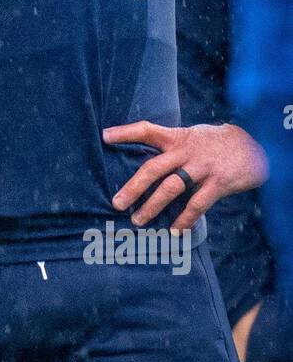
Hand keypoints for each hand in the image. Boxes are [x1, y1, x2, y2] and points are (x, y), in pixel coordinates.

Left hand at [103, 120, 268, 232]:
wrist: (254, 146)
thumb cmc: (214, 144)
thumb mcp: (191, 136)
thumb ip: (170, 147)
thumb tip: (144, 165)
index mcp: (177, 138)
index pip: (148, 130)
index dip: (126, 132)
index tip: (105, 136)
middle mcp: (187, 152)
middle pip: (154, 168)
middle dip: (133, 187)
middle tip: (117, 203)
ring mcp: (202, 168)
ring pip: (172, 188)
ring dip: (152, 206)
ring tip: (138, 221)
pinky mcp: (218, 184)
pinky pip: (197, 205)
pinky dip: (184, 220)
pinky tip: (173, 231)